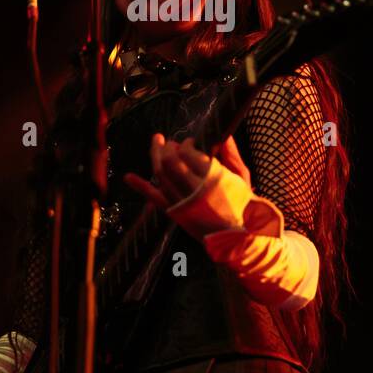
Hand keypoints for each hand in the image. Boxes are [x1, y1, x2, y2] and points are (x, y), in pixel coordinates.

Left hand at [122, 134, 250, 210]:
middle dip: (168, 148)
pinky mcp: (176, 214)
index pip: (190, 153)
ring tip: (155, 143)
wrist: (241, 237)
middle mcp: (194, 190)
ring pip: (161, 175)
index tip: (188, 142)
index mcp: (212, 178)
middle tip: (169, 142)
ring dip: (155, 157)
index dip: (186, 144)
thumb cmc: (243, 204)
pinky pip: (155, 198)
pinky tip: (128, 177)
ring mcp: (182, 203)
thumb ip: (231, 154)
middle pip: (171, 162)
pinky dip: (141, 187)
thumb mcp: (241, 177)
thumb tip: (225, 135)